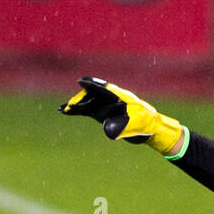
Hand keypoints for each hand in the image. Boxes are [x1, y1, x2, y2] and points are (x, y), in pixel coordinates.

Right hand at [59, 77, 182, 154]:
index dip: (92, 85)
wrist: (150, 128)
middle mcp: (111, 99)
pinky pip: (88, 110)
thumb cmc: (145, 124)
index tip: (81, 82)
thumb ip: (122, 127)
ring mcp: (106, 106)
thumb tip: (108, 131)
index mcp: (120, 97)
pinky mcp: (103, 114)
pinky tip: (68, 112)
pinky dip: (78, 111)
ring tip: (63, 109)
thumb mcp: (135, 125)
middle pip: (92, 95)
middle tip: (70, 107)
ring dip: (76, 105)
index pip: (103, 89)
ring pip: (88, 102)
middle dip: (80, 99)